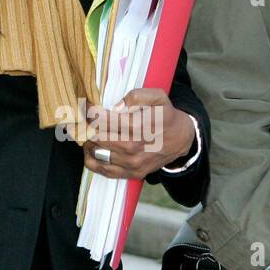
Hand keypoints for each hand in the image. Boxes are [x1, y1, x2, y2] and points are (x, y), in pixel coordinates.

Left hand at [81, 88, 195, 179]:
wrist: (181, 139)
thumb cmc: (166, 116)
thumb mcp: (158, 97)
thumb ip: (137, 96)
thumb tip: (116, 106)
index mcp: (138, 127)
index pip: (103, 120)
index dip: (90, 111)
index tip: (87, 106)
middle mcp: (133, 148)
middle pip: (96, 137)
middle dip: (88, 126)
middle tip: (87, 119)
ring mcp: (132, 164)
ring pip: (96, 153)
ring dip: (89, 142)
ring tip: (91, 133)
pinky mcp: (132, 174)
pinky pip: (103, 170)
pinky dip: (92, 160)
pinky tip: (92, 150)